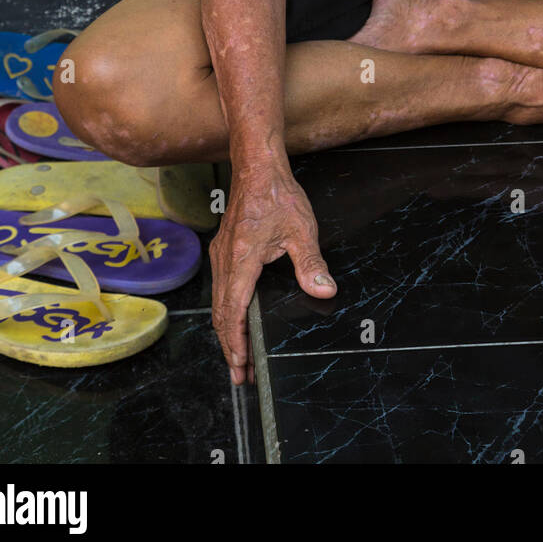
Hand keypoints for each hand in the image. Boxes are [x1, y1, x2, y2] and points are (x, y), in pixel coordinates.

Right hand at [210, 166, 336, 383]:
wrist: (257, 165)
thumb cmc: (278, 194)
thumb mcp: (302, 230)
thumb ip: (311, 263)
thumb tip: (323, 291)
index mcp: (241, 259)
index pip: (234, 311)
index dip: (237, 342)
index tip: (241, 365)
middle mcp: (225, 260)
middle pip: (222, 313)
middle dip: (230, 347)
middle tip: (240, 376)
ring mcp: (221, 254)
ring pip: (219, 302)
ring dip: (227, 331)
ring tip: (237, 356)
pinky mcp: (224, 249)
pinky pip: (221, 288)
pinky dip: (226, 311)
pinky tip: (235, 319)